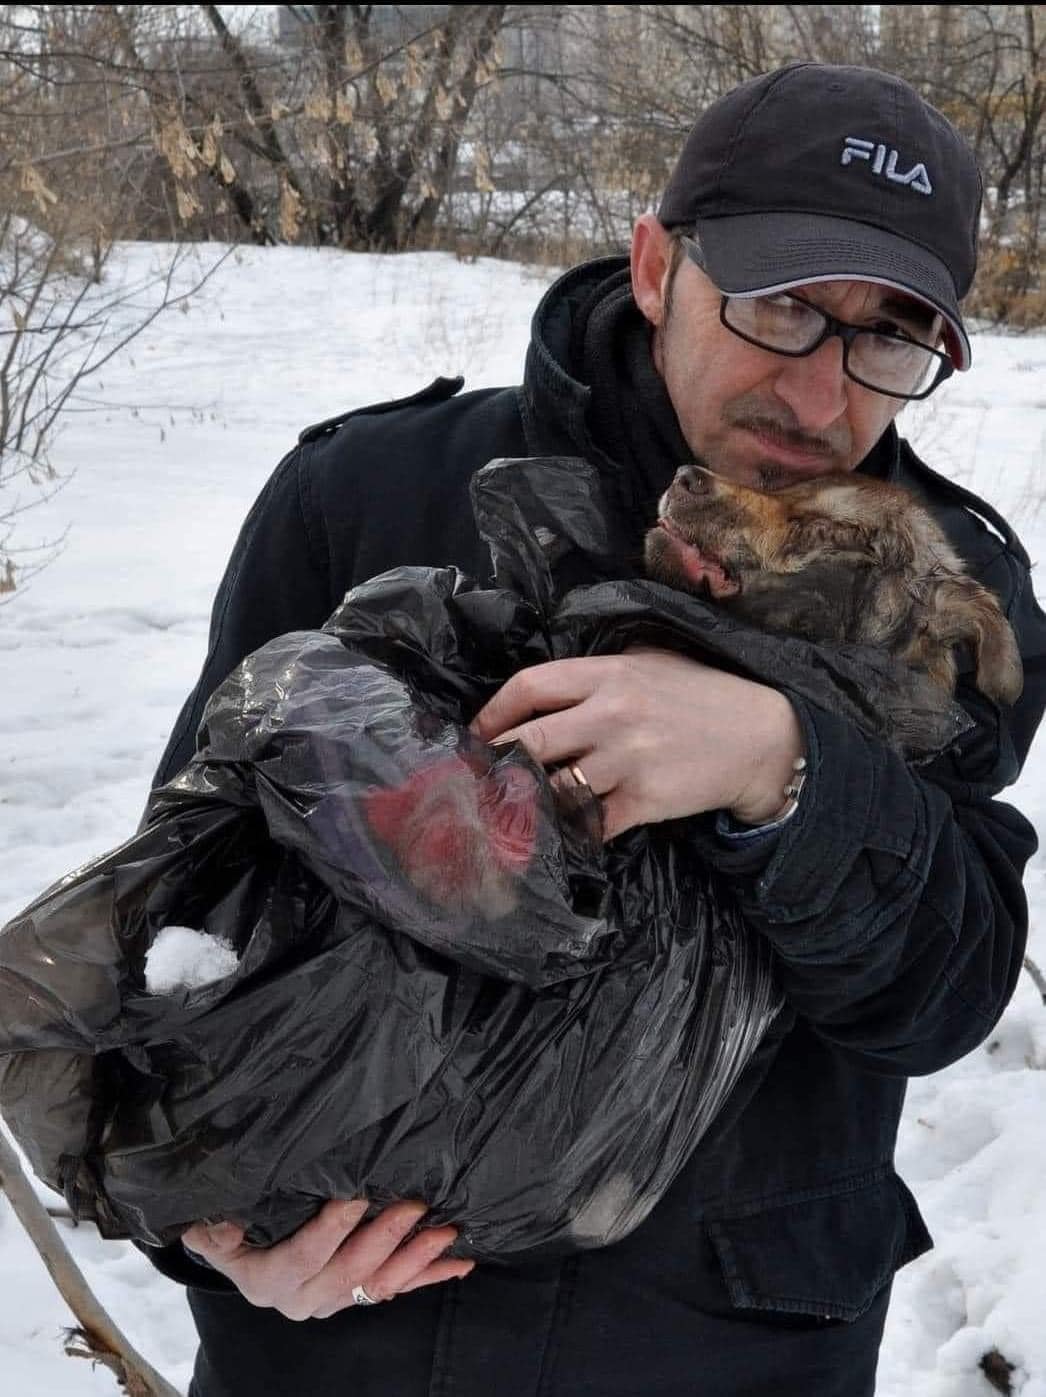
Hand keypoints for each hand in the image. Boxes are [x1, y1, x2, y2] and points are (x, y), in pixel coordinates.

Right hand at [181, 1200, 473, 1320]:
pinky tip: (460, 1262)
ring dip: (416, 1259)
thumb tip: (224, 1224)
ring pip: (380, 1284)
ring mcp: (334, 1299)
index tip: (356, 1195)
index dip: (331, 1229)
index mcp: (268, 1280)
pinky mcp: (356, 1295)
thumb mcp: (211, 1229)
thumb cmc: (228, 1232)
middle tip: (415, 1204)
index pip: (304, 1256)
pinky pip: (397, 1288)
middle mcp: (303, 1298)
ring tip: (447, 1232)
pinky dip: (430, 1276)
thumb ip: (215, 1229)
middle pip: (350, 1270)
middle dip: (386, 1238)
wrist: (240, 1256)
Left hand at [470, 647, 804, 838]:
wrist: (760, 739)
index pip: (529, 686)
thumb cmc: (700, 697)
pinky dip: (569, 832)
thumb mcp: (650, 663)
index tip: (476, 734)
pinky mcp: (643, 800)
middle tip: (475, 778)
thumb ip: (599, 673)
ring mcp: (627, 759)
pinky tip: (557, 834)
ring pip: (552, 787)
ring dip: (526, 802)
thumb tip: (543, 694)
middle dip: (494, 763)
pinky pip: (589, 823)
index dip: (492, 713)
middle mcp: (612, 714)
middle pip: (528, 741)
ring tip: (507, 809)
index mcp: (608, 673)